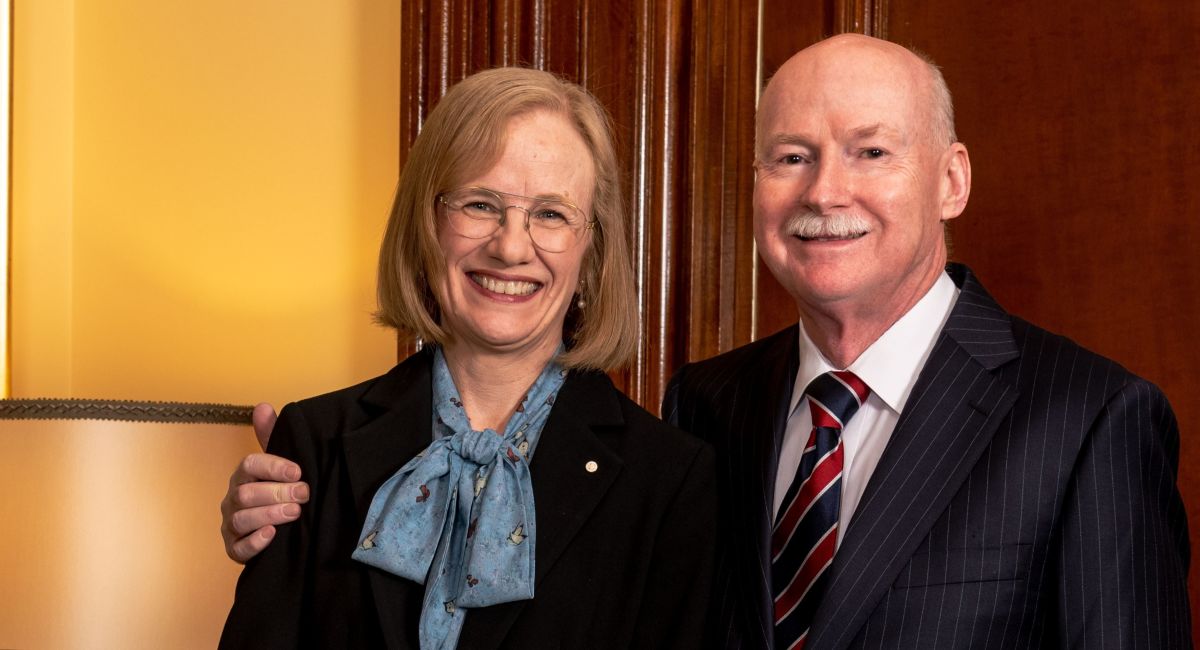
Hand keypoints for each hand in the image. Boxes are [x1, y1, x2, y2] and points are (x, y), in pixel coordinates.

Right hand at [220, 403, 309, 562]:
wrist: (278, 530)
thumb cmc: (276, 491)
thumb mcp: (278, 464)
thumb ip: (272, 436)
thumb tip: (263, 406)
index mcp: (244, 475)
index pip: (250, 465)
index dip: (273, 466)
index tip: (298, 471)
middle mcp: (233, 498)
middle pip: (247, 493)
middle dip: (277, 492)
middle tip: (303, 494)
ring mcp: (231, 524)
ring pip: (242, 518)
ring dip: (269, 514)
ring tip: (294, 512)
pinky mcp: (234, 548)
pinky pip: (238, 548)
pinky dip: (254, 542)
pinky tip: (272, 535)